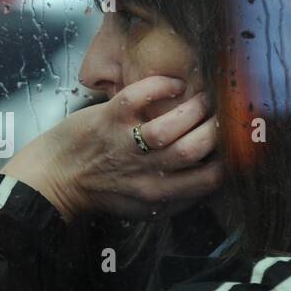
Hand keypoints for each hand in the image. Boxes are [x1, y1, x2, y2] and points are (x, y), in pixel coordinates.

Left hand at [1, 76, 222, 221]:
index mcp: (160, 196)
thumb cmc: (101, 189)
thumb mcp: (144, 205)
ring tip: (203, 99)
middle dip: (217, 128)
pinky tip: (174, 85)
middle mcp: (146, 173)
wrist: (53, 180)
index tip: (237, 140)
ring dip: (196, 107)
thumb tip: (216, 172)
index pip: (212, 178)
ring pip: (175, 124)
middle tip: (222, 114)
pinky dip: (163, 85)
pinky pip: (142, 95)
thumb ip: (178, 194)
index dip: (232, 156)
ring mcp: (127, 144)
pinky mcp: (109, 118)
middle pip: (197, 148)